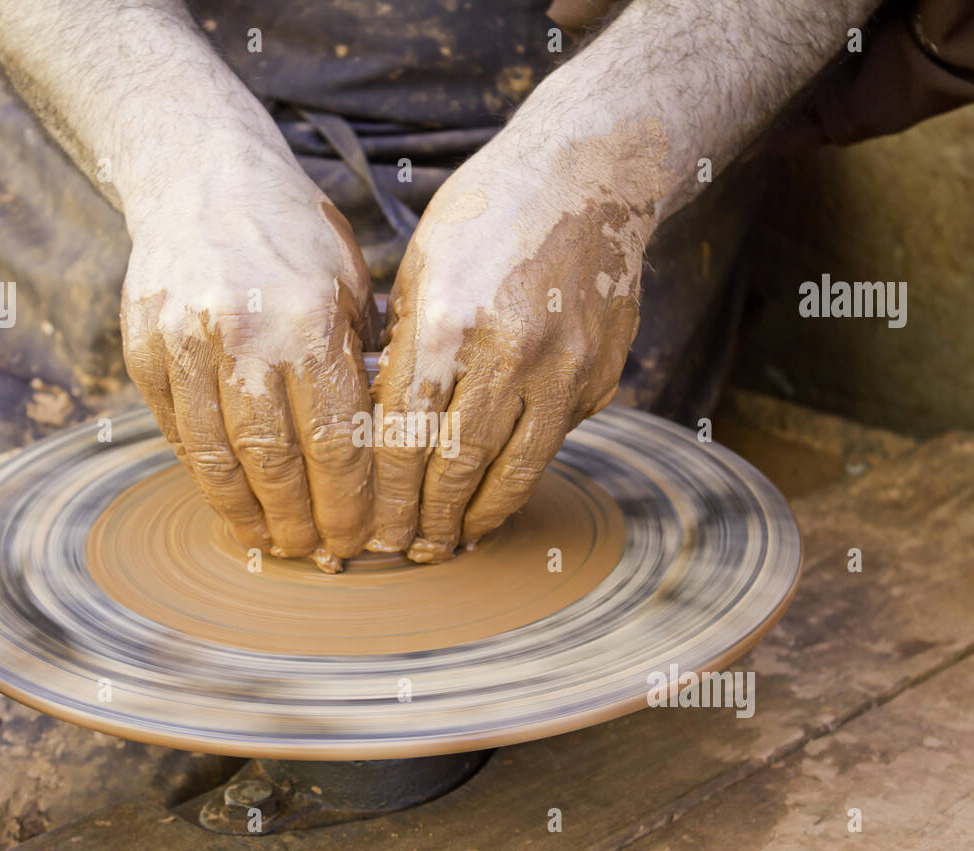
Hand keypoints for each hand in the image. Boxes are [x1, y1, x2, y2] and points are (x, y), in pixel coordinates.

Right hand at [120, 136, 378, 572]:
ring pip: (217, 457)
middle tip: (316, 553)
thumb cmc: (294, 235)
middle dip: (300, 520)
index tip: (359, 537)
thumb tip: (383, 450)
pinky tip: (227, 499)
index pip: (336, 441)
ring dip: (246, 512)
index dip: (347, 502)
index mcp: (310, 321)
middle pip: (275, 462)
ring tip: (269, 543)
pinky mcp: (145, 348)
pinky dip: (204, 474)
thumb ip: (362, 363)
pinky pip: (176, 431)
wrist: (201, 175)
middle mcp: (245, 335)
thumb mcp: (350, 283)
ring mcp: (185, 343)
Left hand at [369, 131, 656, 562]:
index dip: (386, 493)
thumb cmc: (488, 213)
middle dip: (429, 521)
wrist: (589, 175)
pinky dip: (523, 472)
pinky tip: (499, 490)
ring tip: (455, 542)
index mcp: (448, 321)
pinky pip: (555, 440)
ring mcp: (564, 368)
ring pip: (516, 471)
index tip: (373, 526)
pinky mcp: (600, 375)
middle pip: (458, 467)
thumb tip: (377, 422)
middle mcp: (509, 351)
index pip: (404, 435)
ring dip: (480, 517)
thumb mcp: (423, 265)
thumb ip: (403, 345)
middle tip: (409, 552)